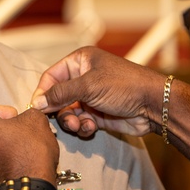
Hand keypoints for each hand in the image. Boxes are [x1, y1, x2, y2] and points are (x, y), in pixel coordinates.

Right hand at [29, 46, 164, 138]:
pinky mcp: (97, 114)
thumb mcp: (89, 86)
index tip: (37, 108)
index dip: (43, 92)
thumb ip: (60, 94)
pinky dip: (83, 126)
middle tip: (65, 121)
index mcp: (80, 61)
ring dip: (71, 121)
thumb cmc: (124, 85)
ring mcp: (90, 97)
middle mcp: (83, 78)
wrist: (154, 105)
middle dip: (60, 111)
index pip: (51, 76)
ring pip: (68, 112)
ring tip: (80, 126)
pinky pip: (80, 122)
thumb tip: (36, 102)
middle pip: (58, 97)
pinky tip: (92, 127)